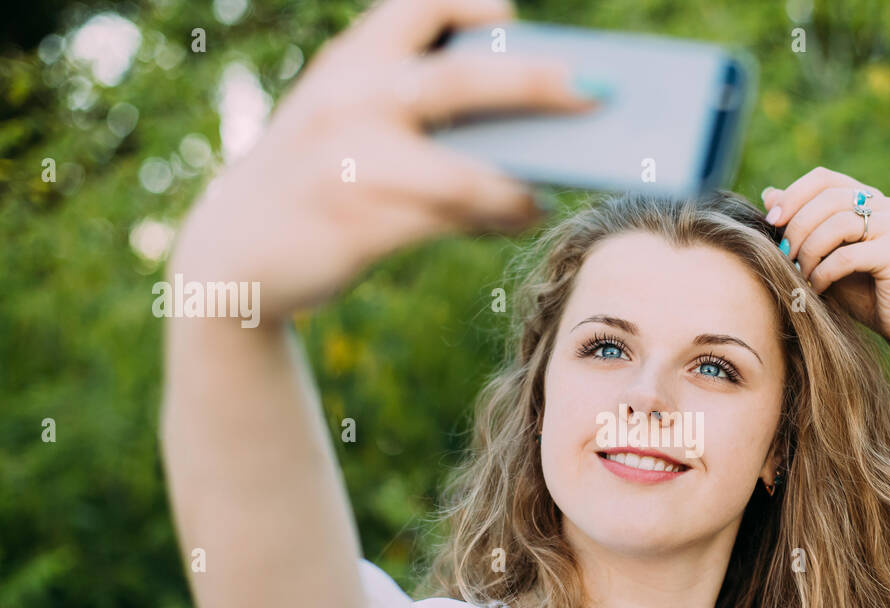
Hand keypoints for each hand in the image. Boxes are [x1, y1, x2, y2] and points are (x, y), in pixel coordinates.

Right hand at [168, 0, 601, 320]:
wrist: (236, 248)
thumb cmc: (319, 175)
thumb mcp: (348, 120)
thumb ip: (417, 109)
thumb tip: (527, 131)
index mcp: (350, 60)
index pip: (417, 8)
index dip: (468, 4)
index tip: (513, 15)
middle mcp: (350, 99)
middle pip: (459, 81)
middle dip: (537, 84)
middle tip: (601, 94)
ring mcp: (351, 162)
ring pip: (463, 170)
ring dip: (517, 183)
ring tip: (545, 190)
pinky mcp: (358, 220)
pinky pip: (449, 220)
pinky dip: (494, 215)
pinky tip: (520, 214)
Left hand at [761, 166, 889, 361]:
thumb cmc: (867, 292)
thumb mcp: (826, 256)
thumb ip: (803, 226)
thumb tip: (769, 194)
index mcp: (868, 199)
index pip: (823, 178)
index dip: (792, 195)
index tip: (771, 221)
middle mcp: (885, 205)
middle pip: (827, 198)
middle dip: (796, 227)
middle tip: (782, 255)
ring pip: (836, 224)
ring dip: (808, 251)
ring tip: (800, 274)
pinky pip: (846, 255)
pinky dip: (824, 273)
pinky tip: (818, 288)